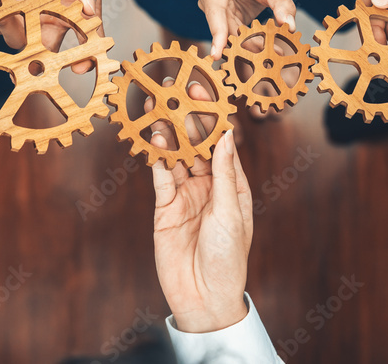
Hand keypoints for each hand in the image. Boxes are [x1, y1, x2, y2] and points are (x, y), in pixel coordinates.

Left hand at [0, 0, 104, 53]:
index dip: (84, 54)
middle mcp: (54, 9)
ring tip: (8, 19)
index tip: (79, 67)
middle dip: (40, 55)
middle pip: (48, 43)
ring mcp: (29, 2)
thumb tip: (91, 10)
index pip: (84, 36)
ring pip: (20, 32)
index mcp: (79, 4)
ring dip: (12, 31)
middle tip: (31, 58)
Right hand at [149, 79, 251, 332]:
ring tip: (158, 105)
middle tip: (176, 88)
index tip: (207, 91)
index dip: (215, 117)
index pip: (222, 143)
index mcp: (232, 184)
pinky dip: (157, 156)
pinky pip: (160, 176)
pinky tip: (154, 137)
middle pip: (196, 144)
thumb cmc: (228, 258)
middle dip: (187, 117)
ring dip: (168, 131)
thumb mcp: (231, 212)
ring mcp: (185, 195)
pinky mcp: (165, 207)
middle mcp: (208, 185)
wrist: (204, 299)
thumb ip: (224, 173)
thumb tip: (226, 134)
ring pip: (176, 156)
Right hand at [192, 0, 295, 58]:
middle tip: (262, 58)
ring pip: (225, 29)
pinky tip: (260, 46)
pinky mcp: (216, 12)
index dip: (217, 31)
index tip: (218, 53)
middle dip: (240, 41)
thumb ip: (282, 3)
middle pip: (219, 22)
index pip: (215, 7)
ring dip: (244, 42)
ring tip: (268, 52)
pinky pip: (229, 29)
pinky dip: (244, 38)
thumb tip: (289, 25)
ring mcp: (208, 0)